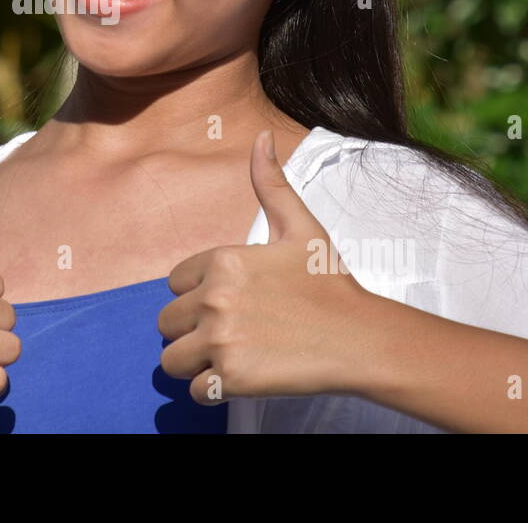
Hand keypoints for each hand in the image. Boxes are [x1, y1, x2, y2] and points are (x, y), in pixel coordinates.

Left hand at [158, 129, 375, 402]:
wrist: (360, 338)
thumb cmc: (331, 283)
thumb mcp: (300, 227)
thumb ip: (271, 184)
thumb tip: (262, 137)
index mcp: (223, 261)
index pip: (174, 282)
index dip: (198, 293)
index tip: (232, 301)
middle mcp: (214, 298)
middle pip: (166, 321)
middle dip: (191, 329)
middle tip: (231, 333)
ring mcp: (219, 340)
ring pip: (171, 358)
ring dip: (193, 361)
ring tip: (227, 357)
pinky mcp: (229, 378)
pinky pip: (191, 389)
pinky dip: (208, 389)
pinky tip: (236, 378)